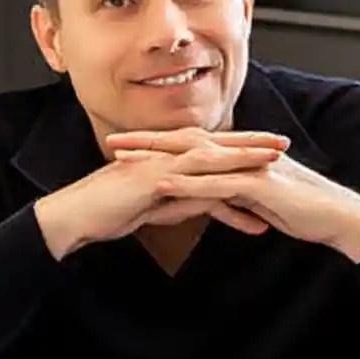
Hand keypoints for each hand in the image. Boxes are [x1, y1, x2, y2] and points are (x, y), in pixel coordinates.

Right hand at [33, 142, 282, 260]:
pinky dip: (224, 188)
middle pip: (218, 145)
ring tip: (279, 161)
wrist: (75, 215)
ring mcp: (163, 165)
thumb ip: (179, 199)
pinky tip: (248, 197)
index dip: (239, 147)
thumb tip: (204, 203)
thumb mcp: (153, 206)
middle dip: (253, 144)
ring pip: (213, 157)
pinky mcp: (157, 180)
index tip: (266, 149)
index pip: (210, 149)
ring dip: (247, 157)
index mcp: (167, 158)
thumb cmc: (106, 211)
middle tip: (285, 143)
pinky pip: (197, 182)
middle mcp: (167, 155)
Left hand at [106, 130, 359, 262]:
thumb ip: (240, 195)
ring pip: (196, 158)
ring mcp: (250, 166)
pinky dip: (187, 183)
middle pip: (187, 143)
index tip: (130, 147)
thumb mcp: (263, 202)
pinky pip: (216, 183)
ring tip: (125, 159)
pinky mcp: (259, 185)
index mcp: (242, 156)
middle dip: (149, 142)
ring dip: (158, 157)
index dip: (161, 145)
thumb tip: (220, 200)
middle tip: (113, 142)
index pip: (194, 146)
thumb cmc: (305, 212)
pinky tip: (162, 184)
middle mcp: (242, 154)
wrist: (340, 218)